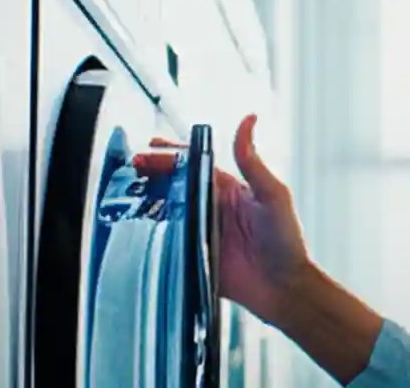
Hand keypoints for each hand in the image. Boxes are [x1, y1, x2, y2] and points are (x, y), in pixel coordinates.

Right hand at [140, 115, 310, 326]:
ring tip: (123, 193)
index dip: (172, 153)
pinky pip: (166, 242)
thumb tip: (249, 121)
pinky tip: (133, 228)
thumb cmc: (285, 240)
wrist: (282, 287)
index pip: (195, 163)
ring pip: (166, 211)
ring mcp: (200, 231)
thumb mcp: (271, 195)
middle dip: (151, 173)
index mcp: (227, 188)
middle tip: (129, 168)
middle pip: (174, 184)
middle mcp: (210, 207)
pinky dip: (149, 234)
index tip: (150, 146)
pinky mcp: (192, 256)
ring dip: (146, 201)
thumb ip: (252, 161)